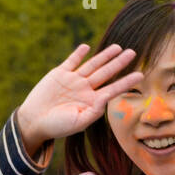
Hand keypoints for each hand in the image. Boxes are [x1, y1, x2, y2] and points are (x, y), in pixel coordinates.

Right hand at [14, 44, 142, 155]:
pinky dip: (78, 54)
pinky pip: (71, 62)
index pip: (113, 89)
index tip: (140, 75)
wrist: (34, 121)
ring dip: (104, 56)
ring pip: (92, 65)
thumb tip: (106, 97)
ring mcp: (73, 80)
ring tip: (117, 47)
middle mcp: (85, 89)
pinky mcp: (59, 74)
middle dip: (119, 63)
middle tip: (133, 52)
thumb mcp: (78, 122)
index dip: (126, 81)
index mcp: (92, 101)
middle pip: (106, 73)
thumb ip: (94, 111)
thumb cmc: (57, 126)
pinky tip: (87, 47)